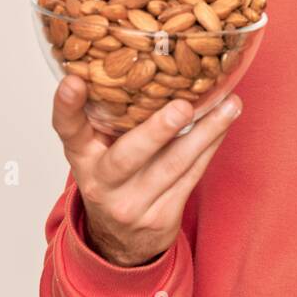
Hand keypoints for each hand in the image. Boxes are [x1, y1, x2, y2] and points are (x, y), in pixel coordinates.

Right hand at [50, 75, 242, 265]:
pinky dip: (211, 146)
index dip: (67, 105)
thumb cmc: (114, 178)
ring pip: (173, 165)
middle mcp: (102, 182)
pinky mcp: (162, 217)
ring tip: (229, 105)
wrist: (121, 243)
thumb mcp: (97, 149)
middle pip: (127, 157)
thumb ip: (107, 114)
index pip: (68, 129)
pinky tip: (225, 122)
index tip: (73, 81)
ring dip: (206, 132)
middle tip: (182, 107)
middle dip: (157, 131)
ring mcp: (132, 204)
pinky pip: (192, 176)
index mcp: (82, 157)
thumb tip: (139, 54)